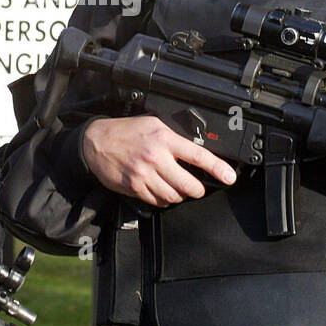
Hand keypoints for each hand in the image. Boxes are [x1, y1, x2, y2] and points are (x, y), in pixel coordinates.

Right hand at [82, 115, 237, 206]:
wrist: (95, 142)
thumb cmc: (127, 132)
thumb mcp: (154, 124)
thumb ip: (175, 137)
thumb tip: (197, 149)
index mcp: (164, 138)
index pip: (198, 156)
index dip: (217, 168)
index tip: (229, 177)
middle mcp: (155, 157)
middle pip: (188, 185)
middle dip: (198, 190)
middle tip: (198, 188)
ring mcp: (144, 175)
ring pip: (173, 197)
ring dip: (180, 196)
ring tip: (178, 188)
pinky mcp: (134, 187)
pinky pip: (156, 201)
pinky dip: (163, 200)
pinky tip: (161, 191)